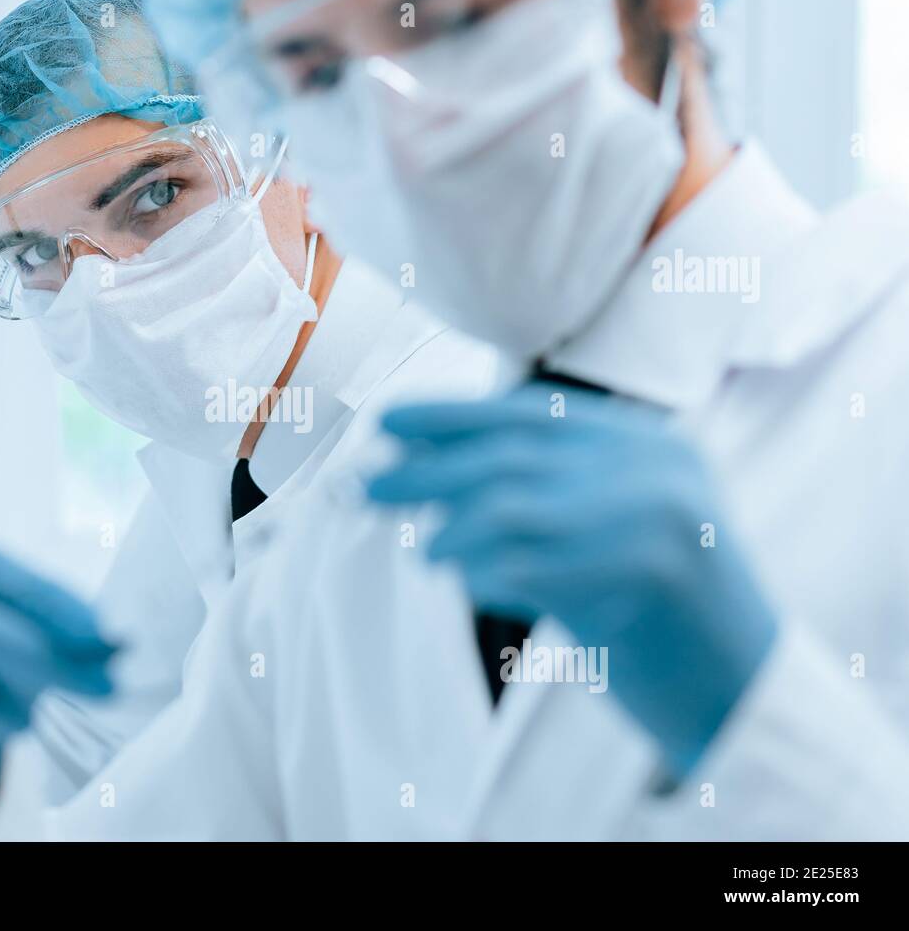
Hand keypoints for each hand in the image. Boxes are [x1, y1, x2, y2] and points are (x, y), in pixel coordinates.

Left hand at [368, 384, 777, 776]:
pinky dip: (486, 572)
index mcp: (651, 444)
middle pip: (510, 455)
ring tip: (420, 551)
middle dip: (425, 468)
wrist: (746, 696)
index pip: (530, 413)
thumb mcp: (620, 524)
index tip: (385, 423)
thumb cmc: (665, 612)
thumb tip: (428, 459)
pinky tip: (467, 580)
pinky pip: (530, 564)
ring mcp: (654, 518)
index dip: (449, 415)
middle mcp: (656, 468)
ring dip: (450, 528)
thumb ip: (548, 484)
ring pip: (512, 505)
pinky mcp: (645, 577)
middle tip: (362, 484)